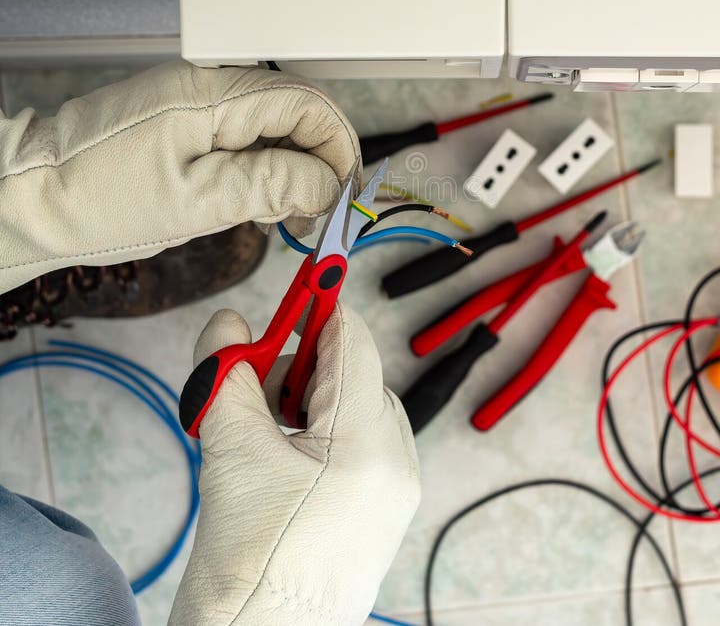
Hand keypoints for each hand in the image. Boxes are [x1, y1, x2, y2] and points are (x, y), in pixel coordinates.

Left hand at [0, 61, 357, 291]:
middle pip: (295, 110)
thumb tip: (326, 182)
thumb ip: (270, 185)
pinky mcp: (184, 118)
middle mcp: (206, 86)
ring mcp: (194, 99)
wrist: (32, 197)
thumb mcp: (196, 203)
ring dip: (291, 166)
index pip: (306, 104)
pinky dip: (260, 166)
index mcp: (211, 96)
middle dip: (317, 160)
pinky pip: (243, 134)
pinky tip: (254, 200)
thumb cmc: (96, 200)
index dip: (337, 146)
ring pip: (272, 124)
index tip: (343, 192)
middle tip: (317, 212)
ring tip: (284, 214)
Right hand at [169, 304, 420, 625]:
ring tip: (259, 430)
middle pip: (351, 370)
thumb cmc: (249, 567)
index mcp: (367, 444)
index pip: (352, 341)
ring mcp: (394, 486)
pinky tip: (279, 453)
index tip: (306, 272)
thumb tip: (227, 324)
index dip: (322, 303)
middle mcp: (395, 461)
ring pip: (351, 402)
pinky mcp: (382, 503)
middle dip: (299, 360)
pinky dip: (316, 426)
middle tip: (251, 377)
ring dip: (303, 395)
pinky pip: (355, 437)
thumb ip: (227, 374)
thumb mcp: (229, 451)